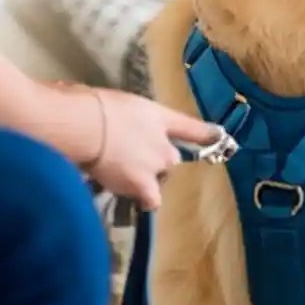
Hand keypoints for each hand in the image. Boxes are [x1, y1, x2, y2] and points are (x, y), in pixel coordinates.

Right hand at [62, 84, 218, 209]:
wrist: (85, 126)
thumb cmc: (92, 107)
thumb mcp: (114, 104)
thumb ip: (124, 116)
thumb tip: (108, 119)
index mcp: (158, 116)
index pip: (191, 127)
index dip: (206, 134)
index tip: (219, 137)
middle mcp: (164, 141)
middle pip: (172, 158)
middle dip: (157, 161)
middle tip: (130, 161)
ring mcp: (156, 164)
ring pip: (161, 177)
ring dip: (148, 180)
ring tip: (123, 177)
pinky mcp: (143, 185)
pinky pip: (151, 199)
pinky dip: (145, 201)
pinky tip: (135, 200)